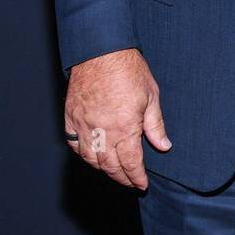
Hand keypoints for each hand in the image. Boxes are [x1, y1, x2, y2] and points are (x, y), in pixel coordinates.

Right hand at [64, 48, 170, 190]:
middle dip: (121, 177)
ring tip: (113, 171)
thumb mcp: (151, 96)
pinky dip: (83, 153)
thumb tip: (164, 146)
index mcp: (124, 128)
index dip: (136, 177)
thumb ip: (155, 126)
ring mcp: (83, 125)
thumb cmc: (128, 70)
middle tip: (129, 182)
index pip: (130, 163)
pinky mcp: (71, 116)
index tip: (142, 184)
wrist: (101, 50)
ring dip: (102, 168)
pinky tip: (91, 154)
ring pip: (89, 158)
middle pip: (109, 166)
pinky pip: (74, 143)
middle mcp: (101, 131)